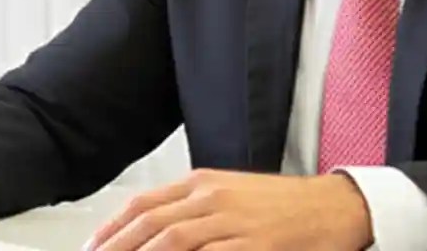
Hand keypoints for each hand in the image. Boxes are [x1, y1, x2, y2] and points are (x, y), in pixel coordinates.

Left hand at [86, 169, 372, 250]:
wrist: (333, 207)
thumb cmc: (283, 205)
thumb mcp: (231, 194)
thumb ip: (193, 208)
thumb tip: (156, 229)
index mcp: (203, 183)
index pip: (143, 204)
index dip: (113, 228)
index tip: (93, 247)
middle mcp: (212, 198)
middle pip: (150, 224)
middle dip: (117, 247)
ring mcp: (233, 221)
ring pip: (173, 241)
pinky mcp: (255, 245)